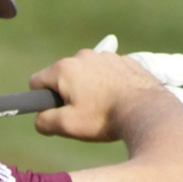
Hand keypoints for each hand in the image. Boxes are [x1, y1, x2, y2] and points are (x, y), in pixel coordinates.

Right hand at [28, 47, 167, 143]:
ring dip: (87, 88)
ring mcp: (105, 56)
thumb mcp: (67, 126)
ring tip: (102, 107)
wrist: (146, 111)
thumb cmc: (104, 118)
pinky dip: (107, 84)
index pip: (36, 81)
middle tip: (82, 113)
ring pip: (85, 73)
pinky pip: (106, 72)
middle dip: (66, 94)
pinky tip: (117, 99)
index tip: (56, 112)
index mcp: (64, 68)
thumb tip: (39, 119)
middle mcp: (83, 55)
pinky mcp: (124, 60)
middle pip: (62, 76)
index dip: (42, 100)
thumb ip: (44, 121)